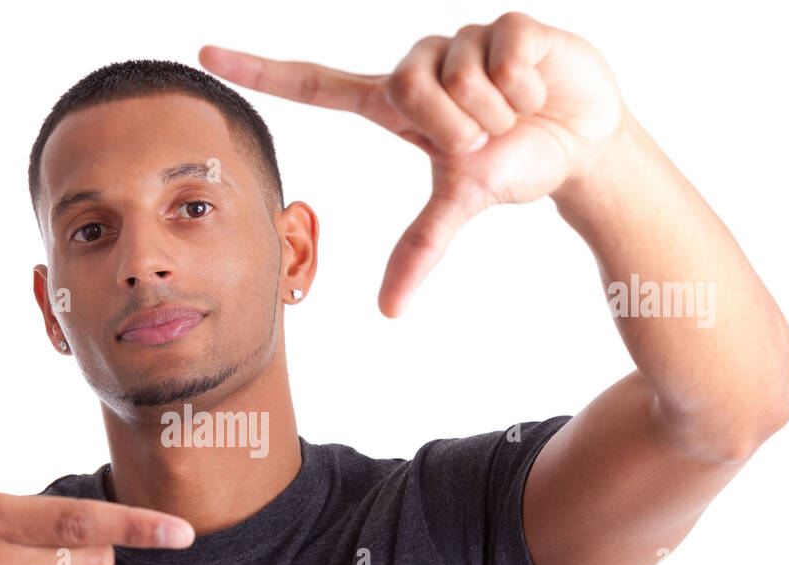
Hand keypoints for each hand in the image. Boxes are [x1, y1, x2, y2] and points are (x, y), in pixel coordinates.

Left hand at [199, 12, 625, 315]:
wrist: (583, 144)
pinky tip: (536, 87)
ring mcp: (461, 40)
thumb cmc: (512, 166)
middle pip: (407, 84)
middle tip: (482, 141)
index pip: (314, 83)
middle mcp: (419, 68)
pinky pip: (502, 47)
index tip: (205, 54)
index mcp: (394, 105)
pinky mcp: (507, 23)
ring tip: (513, 114)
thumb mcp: (461, 203)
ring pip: (457, 71)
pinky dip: (525, 81)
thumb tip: (389, 311)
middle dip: (451, 127)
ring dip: (494, 109)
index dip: (262, 70)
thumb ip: (422, 248)